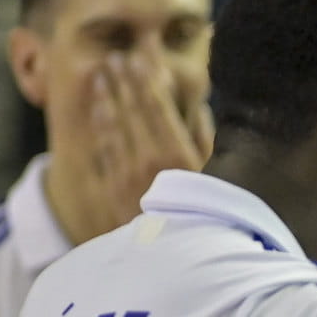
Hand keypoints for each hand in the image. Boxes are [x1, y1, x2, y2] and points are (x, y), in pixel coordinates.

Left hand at [88, 52, 212, 228]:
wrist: (172, 257)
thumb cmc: (205, 215)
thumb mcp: (216, 177)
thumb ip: (205, 140)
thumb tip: (199, 109)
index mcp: (178, 154)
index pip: (156, 106)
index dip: (145, 80)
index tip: (138, 58)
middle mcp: (150, 159)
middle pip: (132, 111)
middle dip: (123, 81)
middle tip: (115, 58)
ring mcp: (127, 173)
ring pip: (114, 126)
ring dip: (107, 97)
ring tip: (103, 76)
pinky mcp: (113, 186)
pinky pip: (105, 148)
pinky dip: (102, 125)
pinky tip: (100, 109)